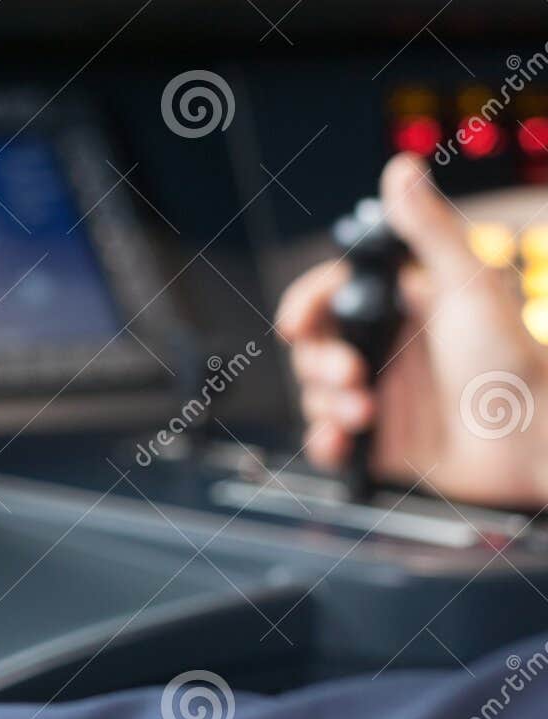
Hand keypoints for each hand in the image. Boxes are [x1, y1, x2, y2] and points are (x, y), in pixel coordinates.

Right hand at [277, 152, 547, 508]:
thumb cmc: (514, 360)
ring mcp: (378, 398)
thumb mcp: (468, 285)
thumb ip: (429, 229)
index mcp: (399, 308)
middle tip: (350, 373)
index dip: (305, 306)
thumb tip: (401, 171)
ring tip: (364, 412)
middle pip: (312, 349)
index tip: (298, 322)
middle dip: (319, 363)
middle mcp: (384, 351)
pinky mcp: (377, 444)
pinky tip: (341, 439)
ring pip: (314, 396)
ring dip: (326, 404)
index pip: (329, 298)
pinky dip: (325, 442)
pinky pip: (328, 443)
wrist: (531, 438)